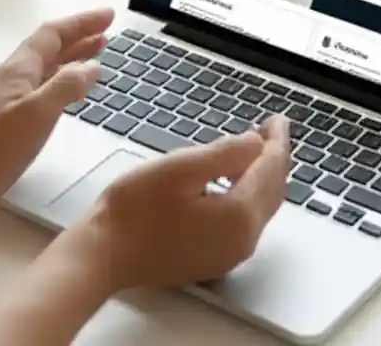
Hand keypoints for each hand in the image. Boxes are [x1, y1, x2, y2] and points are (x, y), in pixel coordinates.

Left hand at [0, 8, 114, 217]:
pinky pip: (44, 86)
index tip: (108, 16)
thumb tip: (92, 66)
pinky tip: (73, 90)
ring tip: (98, 53)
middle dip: (80, 36)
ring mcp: (11, 95)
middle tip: (108, 32)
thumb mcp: (39, 112)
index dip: (82, 22)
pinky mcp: (10, 116)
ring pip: (48, 66)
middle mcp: (14, 76)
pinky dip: (64, 80)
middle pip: (51, 47)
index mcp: (19, 68)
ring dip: (73, 57)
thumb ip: (67, 86)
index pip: (54, 33)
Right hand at [62, 116, 290, 290]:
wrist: (103, 255)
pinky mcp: (213, 260)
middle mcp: (242, 241)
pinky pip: (243, 224)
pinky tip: (233, 183)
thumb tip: (257, 143)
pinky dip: (246, 198)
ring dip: (261, 178)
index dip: (276, 140)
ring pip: (259, 209)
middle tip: (268, 131)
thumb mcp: (180, 168)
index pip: (271, 169)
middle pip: (272, 191)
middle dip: (273, 158)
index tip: (276, 120)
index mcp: (239, 217)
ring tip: (252, 151)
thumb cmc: (133, 212)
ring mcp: (228, 255)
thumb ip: (225, 153)